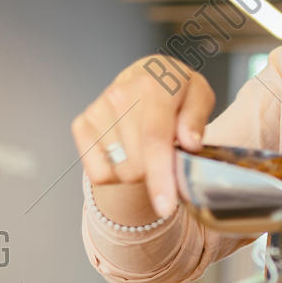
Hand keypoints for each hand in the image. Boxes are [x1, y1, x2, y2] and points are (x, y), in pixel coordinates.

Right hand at [71, 55, 214, 219]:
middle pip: (137, 165)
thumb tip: (190, 143)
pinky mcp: (81, 124)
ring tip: (147, 148)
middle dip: (158, 171)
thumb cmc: (177, 92)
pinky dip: (117, 174)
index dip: (160, 176)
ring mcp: (97, 110)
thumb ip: (197, 119)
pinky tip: (128, 152)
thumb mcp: (200, 96)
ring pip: (120, 172)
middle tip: (168, 152)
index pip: (154, 140)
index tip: (165, 206)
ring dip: (139, 172)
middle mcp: (119, 96)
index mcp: (153, 87)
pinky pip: (98, 173)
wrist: (147, 76)